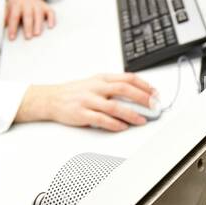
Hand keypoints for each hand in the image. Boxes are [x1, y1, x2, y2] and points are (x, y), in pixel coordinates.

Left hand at [5, 0, 55, 39]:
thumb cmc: (16, 3)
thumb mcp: (8, 7)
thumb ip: (5, 17)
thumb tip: (2, 28)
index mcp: (17, 4)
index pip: (14, 17)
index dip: (13, 27)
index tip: (12, 38)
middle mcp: (28, 4)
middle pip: (28, 15)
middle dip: (28, 27)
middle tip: (28, 37)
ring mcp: (38, 4)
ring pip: (39, 14)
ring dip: (38, 24)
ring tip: (37, 34)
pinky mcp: (45, 6)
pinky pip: (50, 12)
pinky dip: (51, 19)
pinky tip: (51, 26)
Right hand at [17, 73, 156, 130]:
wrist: (51, 98)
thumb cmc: (75, 92)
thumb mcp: (94, 82)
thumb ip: (112, 86)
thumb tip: (137, 94)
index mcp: (101, 78)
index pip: (127, 78)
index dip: (144, 85)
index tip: (154, 93)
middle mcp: (96, 87)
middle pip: (124, 89)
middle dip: (142, 98)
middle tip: (153, 106)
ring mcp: (88, 100)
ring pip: (114, 106)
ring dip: (131, 114)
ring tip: (141, 120)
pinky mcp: (81, 113)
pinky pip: (101, 119)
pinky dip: (114, 124)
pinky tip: (122, 126)